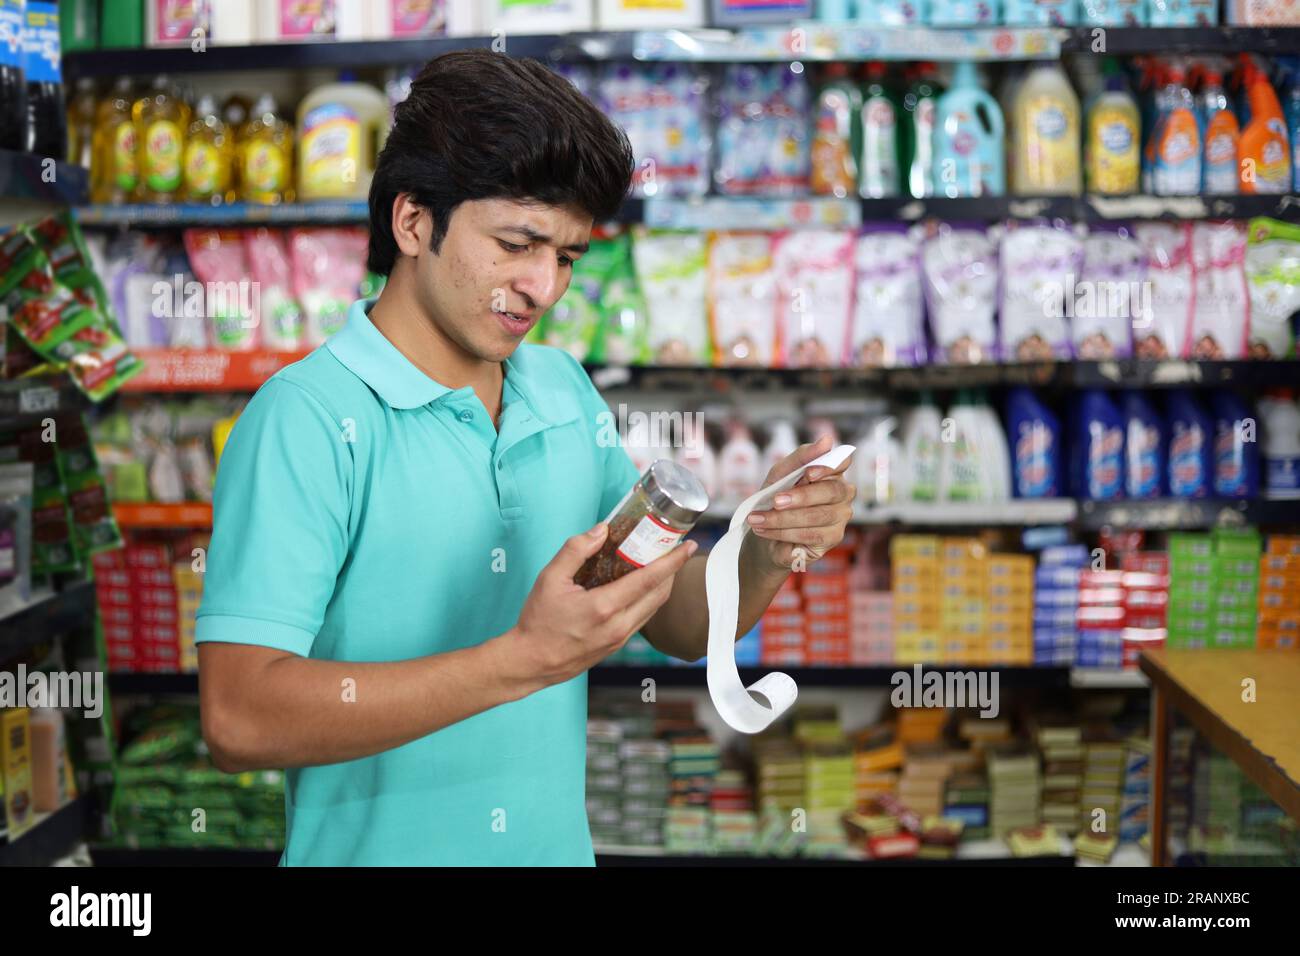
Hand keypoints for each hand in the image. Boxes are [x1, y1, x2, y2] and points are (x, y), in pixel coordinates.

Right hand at [506, 523, 697, 690]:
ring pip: (653, 608)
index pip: (650, 580)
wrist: (531, 662)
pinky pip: (642, 619)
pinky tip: (641, 587)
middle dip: (672, 570)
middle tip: (674, 550)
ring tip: (662, 565)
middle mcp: (619, 625)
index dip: (672, 561)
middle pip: (660, 594)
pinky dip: (648, 600)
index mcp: (605, 607)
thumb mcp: (550, 578)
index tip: (688, 547)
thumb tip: (600, 530)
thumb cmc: (538, 621)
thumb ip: (575, 550)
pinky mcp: (616, 646)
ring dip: (662, 586)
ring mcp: (620, 638)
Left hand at [742, 435, 855, 574]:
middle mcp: (843, 492)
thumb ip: (802, 456)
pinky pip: (811, 535)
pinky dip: (783, 533)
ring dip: (783, 518)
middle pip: (831, 491)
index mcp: (832, 471)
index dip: (828, 467)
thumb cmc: (777, 497)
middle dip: (800, 497)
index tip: (808, 473)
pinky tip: (765, 530)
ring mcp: (841, 516)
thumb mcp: (781, 474)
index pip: (842, 462)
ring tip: (758, 519)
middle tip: (775, 501)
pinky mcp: (833, 538)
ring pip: (818, 516)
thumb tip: (827, 440)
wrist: (765, 531)